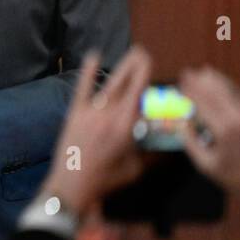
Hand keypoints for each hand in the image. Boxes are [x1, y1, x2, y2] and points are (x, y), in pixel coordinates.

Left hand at [37, 46, 151, 219]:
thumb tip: (168, 144)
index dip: (147, 81)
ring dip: (122, 68)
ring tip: (132, 53)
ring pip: (110, 85)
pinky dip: (88, 72)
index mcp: (126, 129)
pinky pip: (82, 89)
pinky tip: (93, 55)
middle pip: (127, 87)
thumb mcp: (135, 169)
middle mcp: (109, 117)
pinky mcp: (74, 115)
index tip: (156, 67)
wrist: (71, 186)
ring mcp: (90, 114)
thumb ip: (150, 153)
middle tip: (145, 52)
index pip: (141, 98)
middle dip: (137, 67)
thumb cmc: (106, 181)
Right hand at [180, 66, 239, 222]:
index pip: (203, 104)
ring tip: (204, 71)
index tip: (181, 82)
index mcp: (225, 130)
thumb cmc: (233, 177)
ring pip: (232, 91)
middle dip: (202, 81)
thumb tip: (182, 122)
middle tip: (189, 72)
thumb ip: (190, 141)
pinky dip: (231, 88)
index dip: (191, 91)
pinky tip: (222, 84)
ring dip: (217, 80)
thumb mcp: (205, 163)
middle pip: (217, 93)